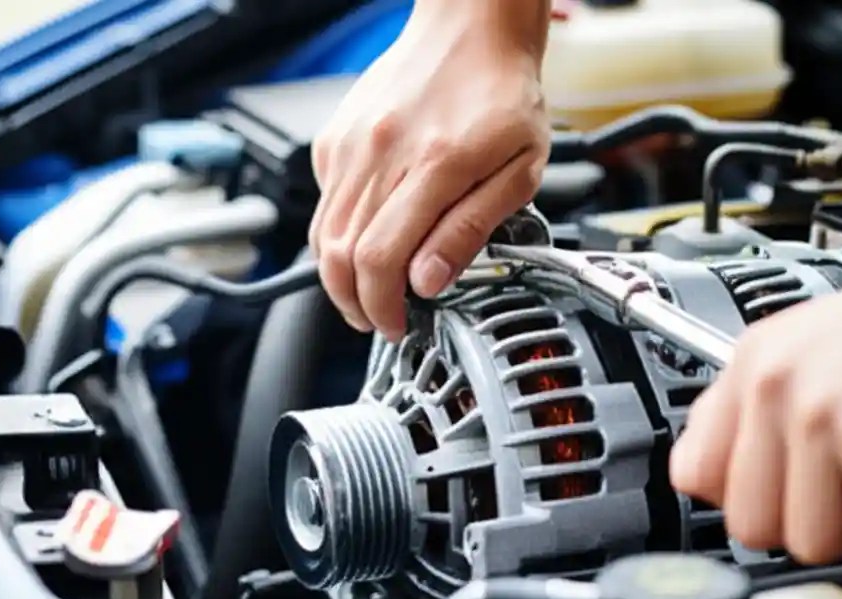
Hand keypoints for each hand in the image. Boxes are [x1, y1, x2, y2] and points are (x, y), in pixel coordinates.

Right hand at [309, 1, 550, 339]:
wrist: (471, 30)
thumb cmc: (503, 95)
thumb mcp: (519, 171)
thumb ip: (471, 228)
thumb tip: (429, 280)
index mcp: (434, 166)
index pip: (381, 259)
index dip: (383, 307)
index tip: (398, 324)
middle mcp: (381, 153)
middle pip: (340, 255)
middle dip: (355, 304)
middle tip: (380, 321)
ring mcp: (351, 144)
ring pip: (322, 234)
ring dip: (340, 277)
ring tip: (369, 295)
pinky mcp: (335, 137)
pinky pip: (325, 202)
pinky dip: (339, 234)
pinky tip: (368, 239)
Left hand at [669, 241, 841, 564]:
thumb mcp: (808, 346)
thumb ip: (763, 405)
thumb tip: (734, 478)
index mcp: (751, 366)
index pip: (693, 473)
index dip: (743, 498)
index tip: (781, 493)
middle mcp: (776, 388)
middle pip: (750, 524)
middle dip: (804, 526)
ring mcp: (824, 415)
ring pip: (811, 540)